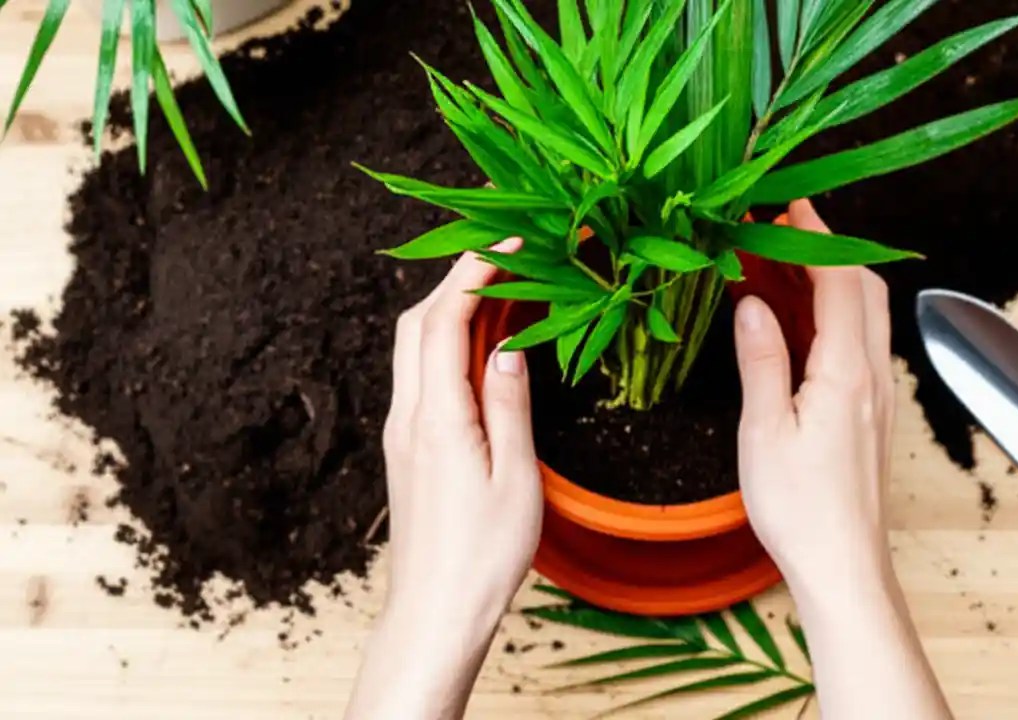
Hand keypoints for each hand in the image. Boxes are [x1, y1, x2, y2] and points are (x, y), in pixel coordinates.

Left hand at [347, 238, 541, 719]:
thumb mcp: (515, 478)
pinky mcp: (409, 448)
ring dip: (451, 309)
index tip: (509, 240)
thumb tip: (510, 347)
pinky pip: (422, 376)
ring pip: (415, 347)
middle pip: (418, 322)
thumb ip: (510, 405)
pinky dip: (448, 344)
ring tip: (500, 291)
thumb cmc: (481, 557)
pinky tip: (482, 348)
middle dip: (456, 277)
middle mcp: (408, 416)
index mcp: (437, 417)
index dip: (475, 270)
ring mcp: (403, 432)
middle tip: (504, 255)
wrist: (435, 612)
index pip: (446, 319)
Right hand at [734, 200, 950, 718]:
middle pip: (864, 288)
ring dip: (832, 281)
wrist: (844, 566)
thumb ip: (762, 362)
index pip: (840, 281)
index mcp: (846, 373)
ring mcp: (878, 396)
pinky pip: (861, 344)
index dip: (817, 236)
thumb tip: (752, 305)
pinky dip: (834, 315)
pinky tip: (798, 323)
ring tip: (784, 267)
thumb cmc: (802, 511)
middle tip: (782, 230)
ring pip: (866, 315)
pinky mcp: (872, 414)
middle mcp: (873, 377)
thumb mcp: (765, 432)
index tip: (790, 205)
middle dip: (827, 249)